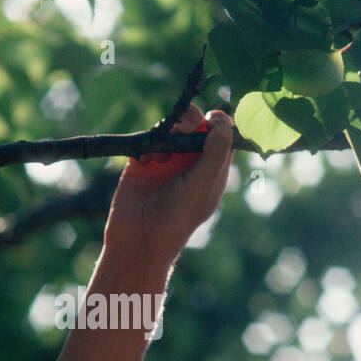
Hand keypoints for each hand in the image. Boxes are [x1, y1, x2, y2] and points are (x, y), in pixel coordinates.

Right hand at [103, 105, 234, 264]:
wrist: (137, 239)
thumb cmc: (175, 218)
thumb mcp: (201, 185)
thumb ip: (215, 153)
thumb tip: (223, 122)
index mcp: (212, 170)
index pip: (223, 136)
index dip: (219, 123)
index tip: (211, 121)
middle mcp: (191, 163)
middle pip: (197, 126)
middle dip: (191, 120)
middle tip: (183, 128)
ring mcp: (167, 162)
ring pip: (171, 128)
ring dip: (167, 131)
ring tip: (162, 154)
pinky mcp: (143, 162)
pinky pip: (147, 139)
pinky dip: (147, 143)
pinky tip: (146, 162)